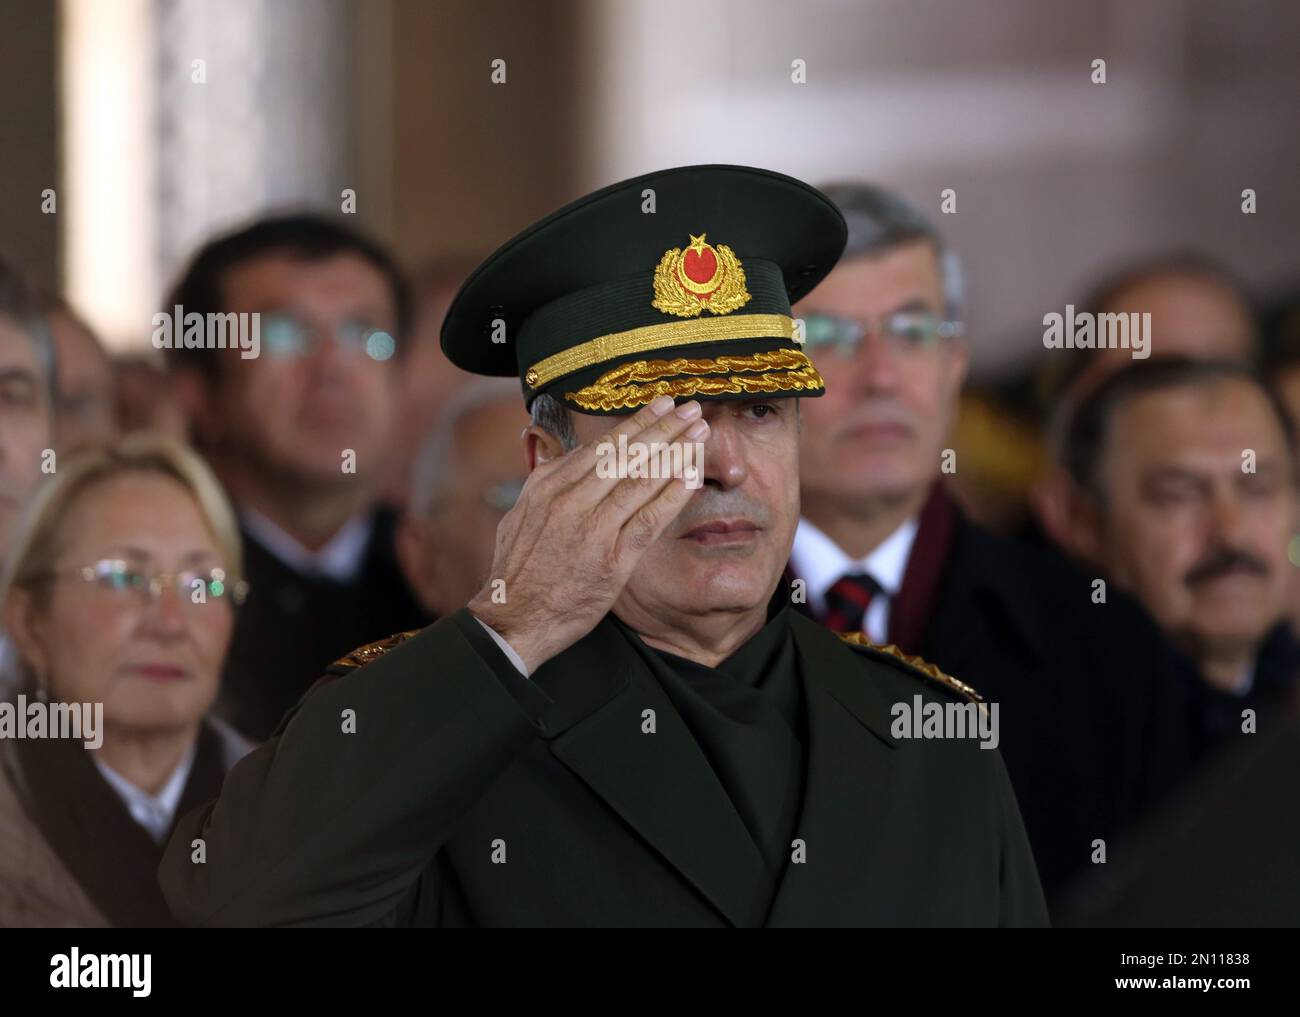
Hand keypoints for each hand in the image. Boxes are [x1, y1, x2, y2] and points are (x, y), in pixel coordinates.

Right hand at [468, 395, 707, 672]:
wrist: (512, 619)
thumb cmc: (518, 571)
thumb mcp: (519, 516)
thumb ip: (543, 483)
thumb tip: (561, 457)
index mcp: (548, 487)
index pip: (601, 446)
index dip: (635, 423)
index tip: (659, 407)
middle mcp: (570, 501)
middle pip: (625, 454)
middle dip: (662, 427)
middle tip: (690, 407)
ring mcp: (593, 530)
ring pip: (640, 480)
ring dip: (674, 452)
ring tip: (699, 433)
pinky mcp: (612, 560)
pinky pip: (650, 520)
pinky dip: (672, 495)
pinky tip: (691, 476)